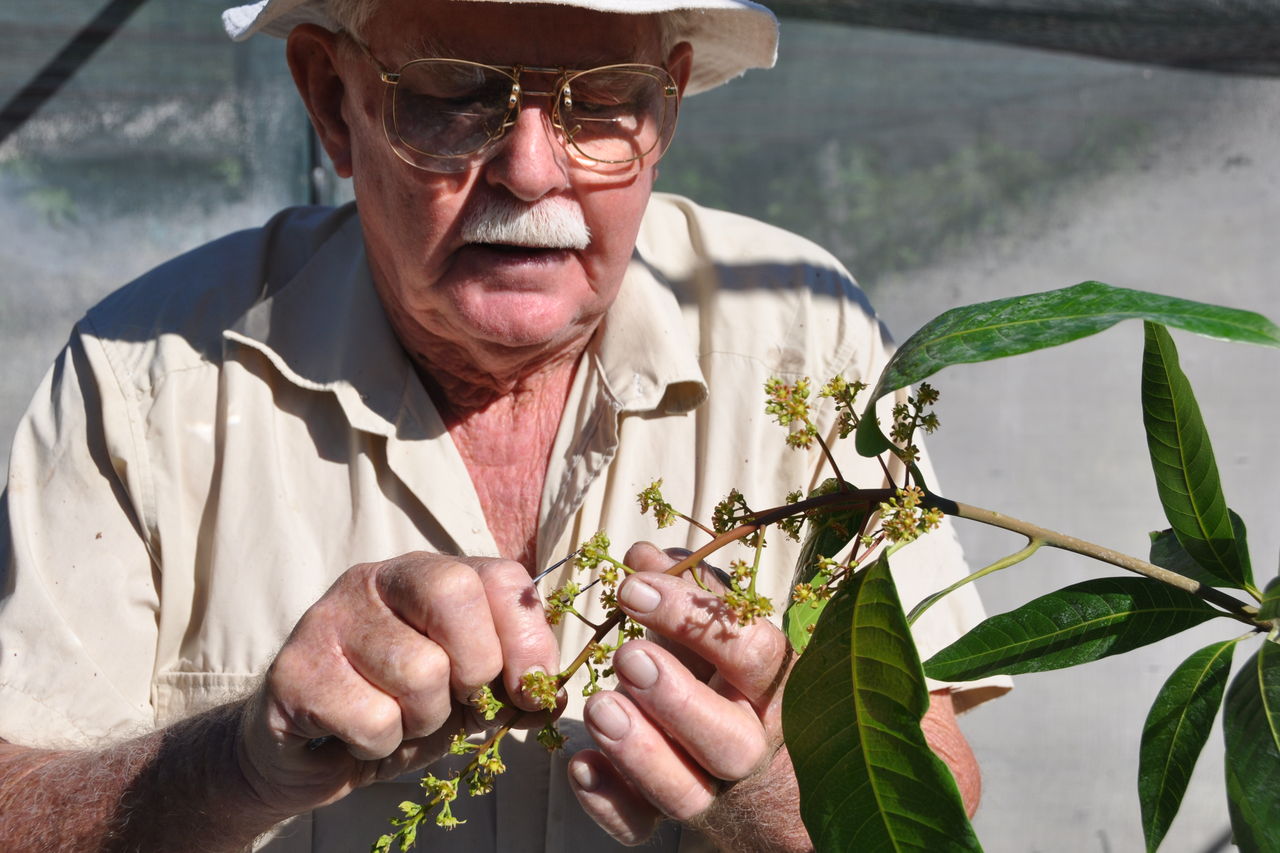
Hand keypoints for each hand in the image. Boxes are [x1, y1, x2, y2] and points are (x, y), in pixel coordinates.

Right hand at [236, 552, 559, 817]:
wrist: (310, 756)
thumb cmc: (398, 711)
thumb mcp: (469, 696)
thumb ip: (514, 687)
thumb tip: (552, 696)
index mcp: (428, 574)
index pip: (500, 576)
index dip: (528, 637)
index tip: (528, 689)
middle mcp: (375, 579)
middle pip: (454, 597)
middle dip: (473, 671)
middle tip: (450, 701)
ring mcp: (328, 618)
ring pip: (419, 670)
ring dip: (422, 720)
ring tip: (397, 719)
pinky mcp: (294, 670)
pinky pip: (373, 718)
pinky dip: (379, 744)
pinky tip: (357, 734)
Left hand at [568, 543, 811, 851]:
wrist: (757, 777)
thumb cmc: (728, 678)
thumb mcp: (717, 630)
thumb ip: (686, 590)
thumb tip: (644, 556)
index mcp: (770, 688)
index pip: (753, 653)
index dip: (694, 617)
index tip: (632, 587)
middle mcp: (750, 746)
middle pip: (729, 741)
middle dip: (676, 699)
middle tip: (628, 658)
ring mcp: (714, 793)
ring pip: (686, 792)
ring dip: (639, 752)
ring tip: (598, 707)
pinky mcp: (674, 825)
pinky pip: (642, 828)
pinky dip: (609, 803)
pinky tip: (580, 765)